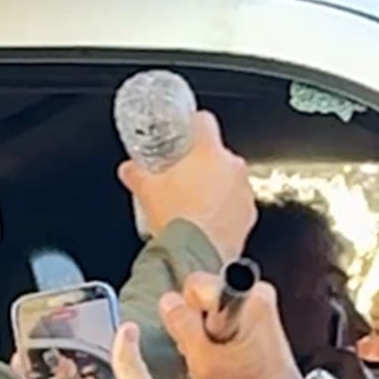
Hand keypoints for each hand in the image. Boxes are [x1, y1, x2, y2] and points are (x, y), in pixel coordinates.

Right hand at [117, 110, 255, 259]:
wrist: (194, 257)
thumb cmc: (176, 222)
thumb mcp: (145, 191)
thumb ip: (136, 173)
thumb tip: (129, 169)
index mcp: (208, 153)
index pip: (205, 121)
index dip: (192, 124)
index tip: (185, 130)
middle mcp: (232, 167)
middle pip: (216, 153)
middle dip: (201, 163)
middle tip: (182, 177)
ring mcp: (243, 191)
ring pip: (229, 179)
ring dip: (215, 186)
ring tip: (193, 203)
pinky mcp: (249, 214)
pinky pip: (236, 204)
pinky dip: (224, 209)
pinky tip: (206, 221)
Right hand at [155, 272, 308, 378]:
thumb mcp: (203, 361)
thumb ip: (182, 325)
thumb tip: (168, 301)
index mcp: (246, 298)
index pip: (194, 285)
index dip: (188, 315)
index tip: (201, 339)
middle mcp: (258, 293)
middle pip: (203, 293)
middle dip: (198, 323)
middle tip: (210, 352)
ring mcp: (262, 303)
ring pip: (212, 305)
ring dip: (208, 331)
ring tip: (221, 357)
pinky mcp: (262, 316)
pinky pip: (224, 314)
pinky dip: (220, 334)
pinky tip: (227, 355)